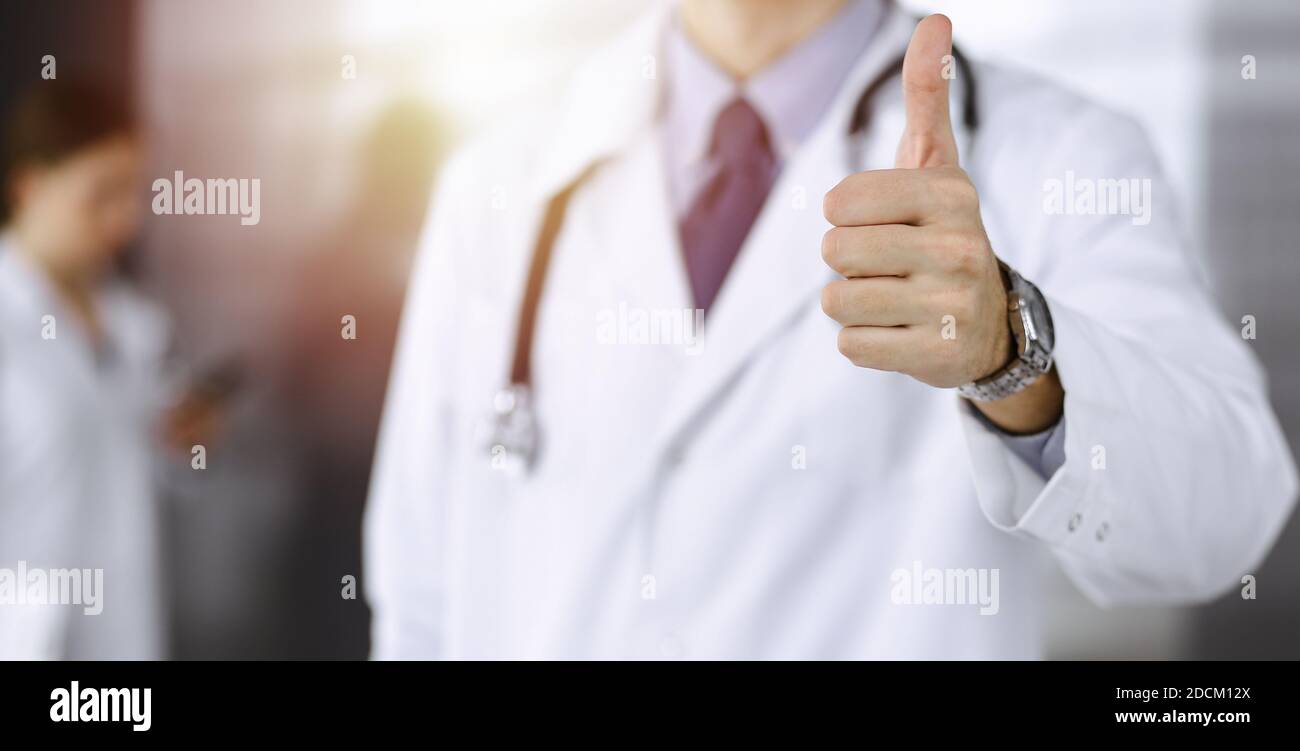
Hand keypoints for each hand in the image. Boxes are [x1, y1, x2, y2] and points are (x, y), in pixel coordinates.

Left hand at [820, 14, 1062, 431]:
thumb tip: (938, 19)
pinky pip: (850, 345)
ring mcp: (952, 307)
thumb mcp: (939, 164)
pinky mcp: (938, 357)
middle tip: (889, 265)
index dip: (844, 216)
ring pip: (837, 300)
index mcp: (951, 194)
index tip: (880, 222)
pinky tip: (899, 331)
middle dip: (847, 261)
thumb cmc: (943, 231)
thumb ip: (928, 95)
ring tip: (893, 297)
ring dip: (850, 302)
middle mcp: (959, 248)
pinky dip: (862, 342)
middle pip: (835, 252)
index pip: (840, 201)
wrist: (990, 321)